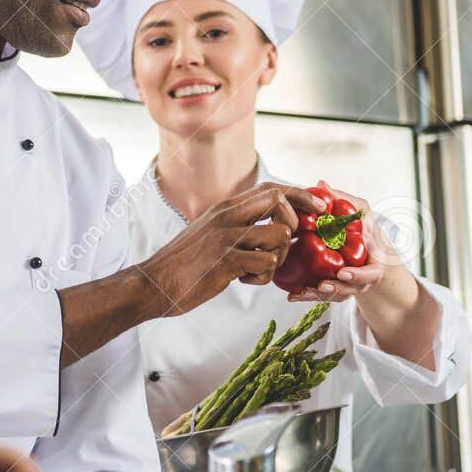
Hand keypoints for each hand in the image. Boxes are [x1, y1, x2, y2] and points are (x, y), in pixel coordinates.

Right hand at [143, 183, 324, 314]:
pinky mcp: (226, 262)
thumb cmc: (182, 263)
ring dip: (278, 256)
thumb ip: (233, 223)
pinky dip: (263, 277)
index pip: (271, 188)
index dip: (300, 195)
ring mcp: (226, 238)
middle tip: (285, 244)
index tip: (318, 207)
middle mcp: (226, 216)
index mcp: (224, 207)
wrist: (153, 283)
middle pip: (278, 201)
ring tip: (258, 268)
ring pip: (279, 235)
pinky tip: (245, 280)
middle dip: (294, 223)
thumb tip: (264, 223)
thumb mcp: (206, 231)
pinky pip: (267, 264)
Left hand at [284, 182, 416, 308]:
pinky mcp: (331, 287)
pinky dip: (306, 296)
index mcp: (373, 262)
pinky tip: (292, 296)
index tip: (343, 274)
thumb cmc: (365, 228)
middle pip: (350, 290)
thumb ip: (344, 200)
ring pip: (334, 296)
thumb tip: (321, 184)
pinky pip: (320, 295)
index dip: (359, 276)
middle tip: (321, 286)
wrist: (367, 248)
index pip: (371, 274)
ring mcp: (346, 285)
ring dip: (317, 296)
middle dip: (336, 290)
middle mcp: (361, 278)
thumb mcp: (360, 210)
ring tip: (302, 292)